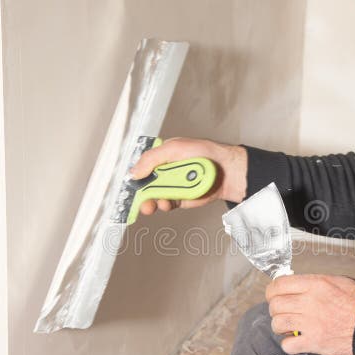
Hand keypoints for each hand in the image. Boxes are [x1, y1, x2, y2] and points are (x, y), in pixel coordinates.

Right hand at [129, 137, 246, 215]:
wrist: (226, 171)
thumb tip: (134, 172)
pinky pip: (166, 204)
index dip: (133, 176)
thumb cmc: (205, 152)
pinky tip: (165, 204)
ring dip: (150, 202)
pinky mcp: (179, 199)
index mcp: (160, 157)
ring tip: (151, 204)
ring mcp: (172, 186)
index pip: (141, 166)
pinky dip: (163, 206)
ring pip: (153, 197)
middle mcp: (164, 172)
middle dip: (139, 193)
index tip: (127, 185)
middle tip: (136, 199)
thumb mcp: (174, 148)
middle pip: (144, 185)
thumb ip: (152, 159)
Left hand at [266, 274, 354, 354]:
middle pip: (275, 304)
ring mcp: (311, 323)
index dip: (272, 291)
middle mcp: (310, 302)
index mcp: (316, 284)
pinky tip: (297, 341)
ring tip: (290, 328)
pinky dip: (289, 344)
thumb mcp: (340, 282)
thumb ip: (317, 282)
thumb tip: (300, 284)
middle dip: (275, 309)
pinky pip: (287, 344)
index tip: (274, 295)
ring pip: (277, 323)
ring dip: (281, 327)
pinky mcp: (314, 342)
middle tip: (283, 313)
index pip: (279, 284)